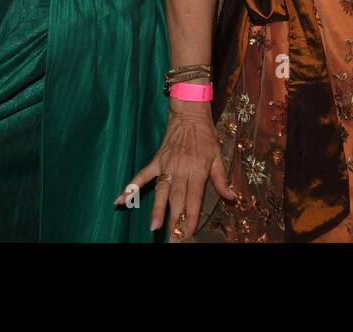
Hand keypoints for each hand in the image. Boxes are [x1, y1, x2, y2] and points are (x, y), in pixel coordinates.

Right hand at [116, 103, 236, 240]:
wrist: (189, 114)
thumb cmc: (206, 135)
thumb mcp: (218, 156)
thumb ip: (221, 179)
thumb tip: (232, 198)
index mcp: (198, 170)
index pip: (194, 199)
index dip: (192, 217)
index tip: (189, 231)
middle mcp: (181, 169)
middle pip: (177, 199)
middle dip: (175, 220)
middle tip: (173, 238)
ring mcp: (167, 165)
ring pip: (161, 191)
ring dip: (157, 210)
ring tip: (154, 227)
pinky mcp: (156, 160)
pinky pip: (142, 175)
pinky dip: (131, 187)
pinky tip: (120, 200)